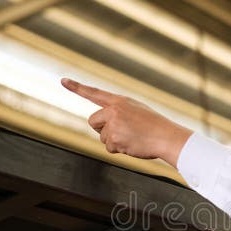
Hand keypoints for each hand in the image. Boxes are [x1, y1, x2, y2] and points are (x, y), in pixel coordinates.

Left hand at [61, 78, 192, 165]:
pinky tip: (133, 144)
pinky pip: (109, 148)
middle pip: (93, 122)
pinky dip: (119, 149)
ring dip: (114, 141)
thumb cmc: (156, 126)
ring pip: (102, 137)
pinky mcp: (114, 138)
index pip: (95, 93)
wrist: (167, 137)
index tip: (63, 80)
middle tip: (122, 132)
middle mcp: (114, 110)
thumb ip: (119, 112)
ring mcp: (113, 124)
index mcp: (120, 101)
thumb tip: (104, 126)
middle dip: (102, 129)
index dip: (77, 87)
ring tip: (133, 138)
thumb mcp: (137, 111)